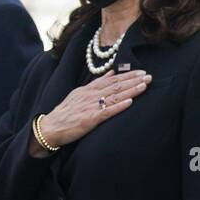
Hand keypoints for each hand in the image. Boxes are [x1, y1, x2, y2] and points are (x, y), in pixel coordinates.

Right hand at [30, 69, 151, 154]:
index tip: (142, 72)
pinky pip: (106, 112)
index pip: (112, 79)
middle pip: (116, 86)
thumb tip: (111, 72)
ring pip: (114, 96)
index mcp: (89, 89)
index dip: (128, 75)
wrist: (50, 127)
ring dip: (130, 91)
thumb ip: (96, 83)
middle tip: (149, 76)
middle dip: (133, 80)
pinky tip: (130, 103)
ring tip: (144, 85)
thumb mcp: (79, 93)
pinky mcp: (90, 119)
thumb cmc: (66, 113)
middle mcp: (90, 95)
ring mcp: (90, 107)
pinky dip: (118, 106)